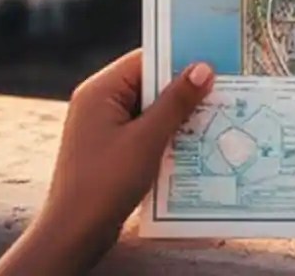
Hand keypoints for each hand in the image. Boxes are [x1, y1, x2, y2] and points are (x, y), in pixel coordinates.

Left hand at [0, 49, 214, 275]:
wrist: (74, 233)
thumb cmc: (105, 182)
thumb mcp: (147, 139)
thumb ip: (176, 102)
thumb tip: (203, 68)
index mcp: (100, 91)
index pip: (145, 61)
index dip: (179, 61)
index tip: (214, 65)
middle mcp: (98, 103)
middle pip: (148, 85)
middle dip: (182, 92)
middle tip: (221, 94)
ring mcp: (102, 127)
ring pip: (148, 110)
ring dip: (176, 117)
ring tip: (212, 120)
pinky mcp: (109, 149)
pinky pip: (142, 131)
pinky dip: (165, 136)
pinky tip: (191, 146)